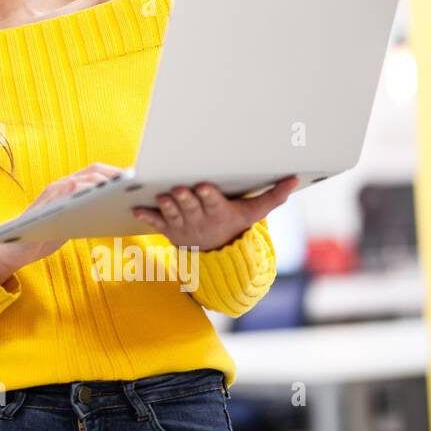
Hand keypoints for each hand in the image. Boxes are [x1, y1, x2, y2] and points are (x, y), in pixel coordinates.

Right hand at [0, 163, 126, 283]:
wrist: (14, 248)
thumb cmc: (44, 236)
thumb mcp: (70, 223)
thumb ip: (85, 213)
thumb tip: (115, 213)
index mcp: (67, 188)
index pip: (95, 172)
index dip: (116, 172)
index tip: (137, 180)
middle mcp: (60, 185)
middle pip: (93, 170)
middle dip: (116, 173)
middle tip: (137, 183)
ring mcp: (54, 193)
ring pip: (85, 178)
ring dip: (107, 181)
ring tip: (126, 189)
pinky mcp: (49, 203)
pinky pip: (71, 191)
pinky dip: (89, 191)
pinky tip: (105, 200)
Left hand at [130, 176, 300, 250]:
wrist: (216, 252)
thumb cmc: (234, 223)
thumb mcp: (253, 212)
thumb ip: (273, 196)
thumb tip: (296, 178)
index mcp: (218, 212)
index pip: (213, 203)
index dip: (208, 196)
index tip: (203, 186)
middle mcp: (199, 219)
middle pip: (190, 207)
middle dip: (185, 198)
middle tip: (179, 189)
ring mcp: (182, 225)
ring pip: (172, 214)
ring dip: (166, 206)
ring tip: (161, 196)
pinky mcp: (168, 228)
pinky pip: (154, 222)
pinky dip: (145, 216)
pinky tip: (134, 209)